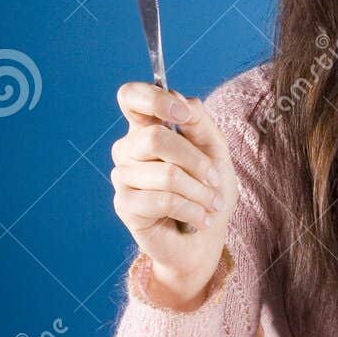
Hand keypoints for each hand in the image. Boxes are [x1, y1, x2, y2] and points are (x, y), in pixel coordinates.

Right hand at [110, 83, 238, 302]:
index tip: (182, 115)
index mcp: (147, 128)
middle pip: (154, 138)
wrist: (207, 239)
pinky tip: (201, 219)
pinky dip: (192, 210)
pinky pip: (163, 200)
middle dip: (196, 161)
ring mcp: (123, 178)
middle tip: (214, 180)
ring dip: (199, 191)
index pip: (130, 97)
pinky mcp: (125, 206)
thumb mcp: (214, 149)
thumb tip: (178, 98)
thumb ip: (198, 120)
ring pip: (165, 173)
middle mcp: (128, 150)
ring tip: (210, 203)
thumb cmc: (209, 190)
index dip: (152, 98)